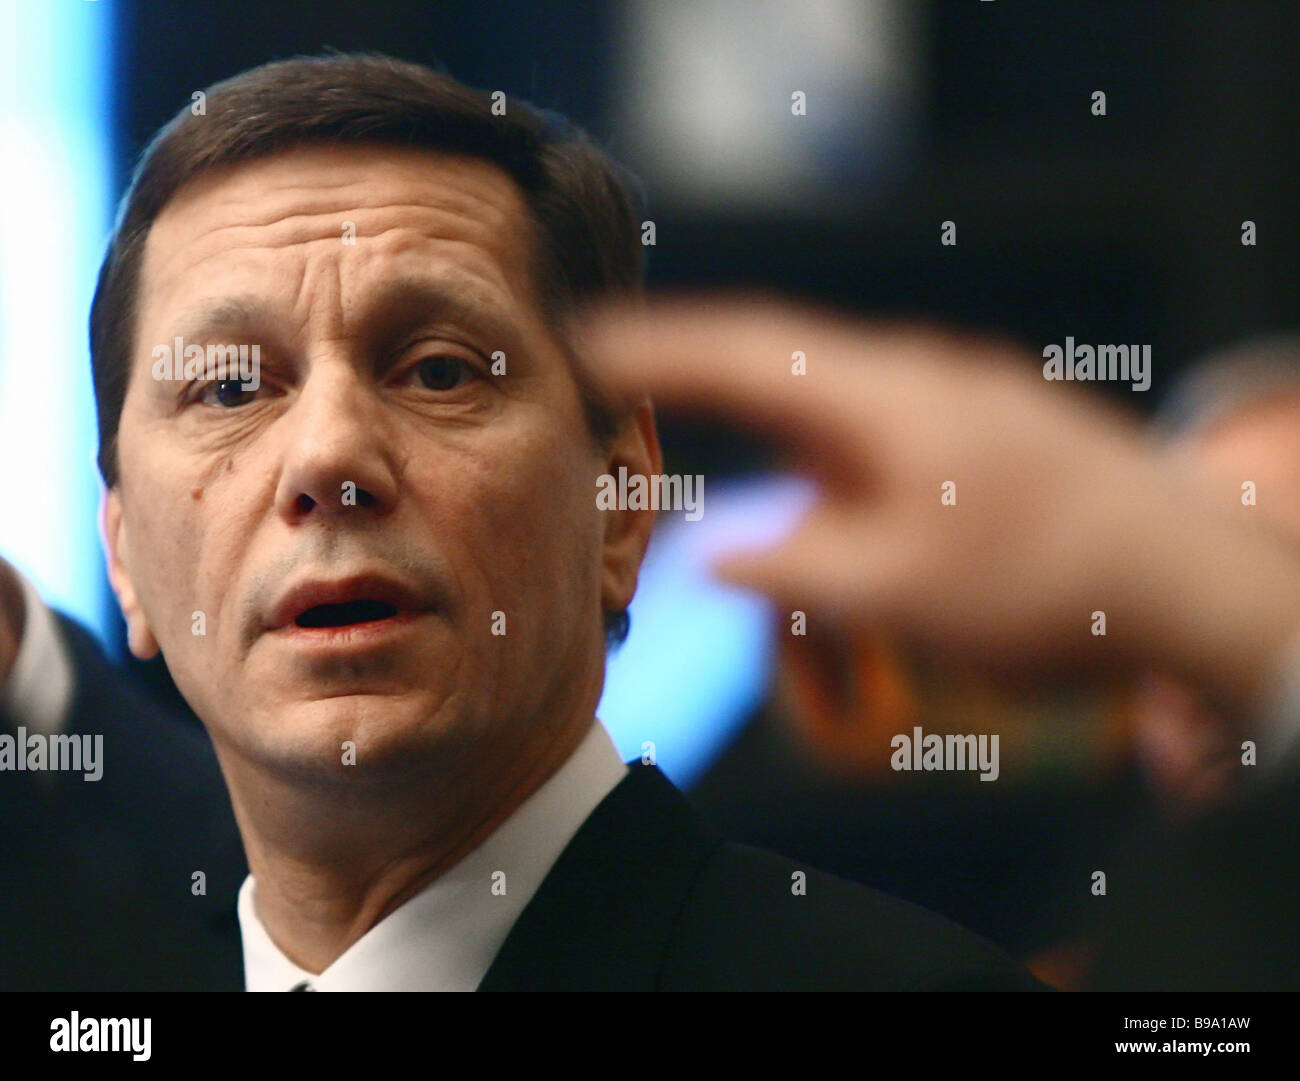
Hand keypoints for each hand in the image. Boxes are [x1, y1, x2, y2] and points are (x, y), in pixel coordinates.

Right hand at [578, 295, 1299, 720]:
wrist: (1180, 577)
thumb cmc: (1041, 583)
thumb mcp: (897, 593)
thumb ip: (786, 570)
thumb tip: (703, 554)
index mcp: (881, 397)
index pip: (741, 352)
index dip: (653, 347)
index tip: (583, 340)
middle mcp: (909, 378)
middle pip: (772, 358)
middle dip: (688, 366)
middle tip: (611, 371)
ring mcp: (944, 399)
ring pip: (820, 400)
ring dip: (753, 420)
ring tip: (691, 431)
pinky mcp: (968, 432)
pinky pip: (862, 427)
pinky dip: (808, 450)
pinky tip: (803, 485)